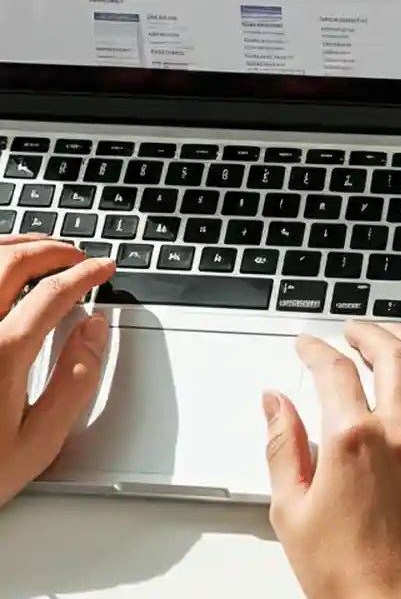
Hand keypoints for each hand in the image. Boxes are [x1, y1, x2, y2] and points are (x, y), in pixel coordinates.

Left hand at [0, 236, 115, 506]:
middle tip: (77, 255)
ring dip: (15, 246)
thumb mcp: (39, 441)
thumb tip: (94, 331)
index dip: (87, 274)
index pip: (54, 293)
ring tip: (39, 249)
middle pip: (13, 262)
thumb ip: (75, 380)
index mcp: (2, 354)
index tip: (103, 269)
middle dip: (53, 249)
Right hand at [264, 323, 400, 598]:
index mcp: (353, 441)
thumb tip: (275, 404)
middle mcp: (400, 435)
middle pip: (391, 357)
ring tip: (399, 333)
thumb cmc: (346, 575)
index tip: (307, 346)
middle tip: (352, 330)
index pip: (333, 372)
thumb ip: (283, 447)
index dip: (315, 350)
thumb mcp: (291, 512)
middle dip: (368, 333)